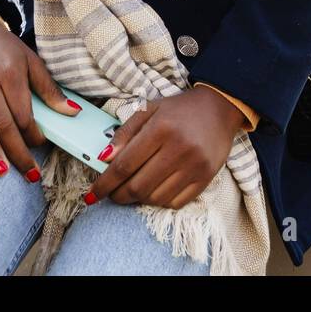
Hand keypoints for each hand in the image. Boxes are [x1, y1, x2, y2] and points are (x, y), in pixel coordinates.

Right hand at [0, 16, 80, 181]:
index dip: (34, 133)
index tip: (42, 146)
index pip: (23, 111)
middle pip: (3, 121)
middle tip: (30, 173)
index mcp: (10, 72)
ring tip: (2, 171)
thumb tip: (73, 113)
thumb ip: (50, 89)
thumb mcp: (32, 62)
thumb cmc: (7, 50)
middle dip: (17, 151)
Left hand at [84, 88, 245, 209]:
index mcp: (161, 128)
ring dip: (138, 199)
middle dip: (118, 195)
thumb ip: (124, 133)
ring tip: (133, 189)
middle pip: (138, 186)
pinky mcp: (206, 178)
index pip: (125, 165)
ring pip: (155, 198)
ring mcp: (194, 166)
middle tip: (111, 194)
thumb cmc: (179, 110)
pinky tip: (154, 190)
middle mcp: (179, 149)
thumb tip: (103, 158)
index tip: (91, 195)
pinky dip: (159, 201)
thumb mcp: (148, 110)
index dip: (104, 184)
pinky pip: (176, 202)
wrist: (219, 108)